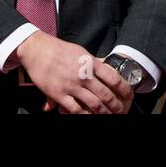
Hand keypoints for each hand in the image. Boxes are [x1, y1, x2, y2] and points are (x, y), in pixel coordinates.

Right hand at [15, 32, 129, 113]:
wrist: (36, 50)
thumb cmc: (57, 49)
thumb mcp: (80, 52)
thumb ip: (93, 62)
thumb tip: (105, 67)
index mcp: (90, 63)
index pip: (113, 79)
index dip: (124, 90)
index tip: (128, 96)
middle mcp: (83, 75)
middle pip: (106, 95)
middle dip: (116, 106)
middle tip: (120, 110)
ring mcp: (72, 86)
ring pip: (94, 105)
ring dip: (104, 114)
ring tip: (109, 116)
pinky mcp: (59, 94)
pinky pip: (76, 110)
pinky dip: (85, 116)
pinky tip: (89, 117)